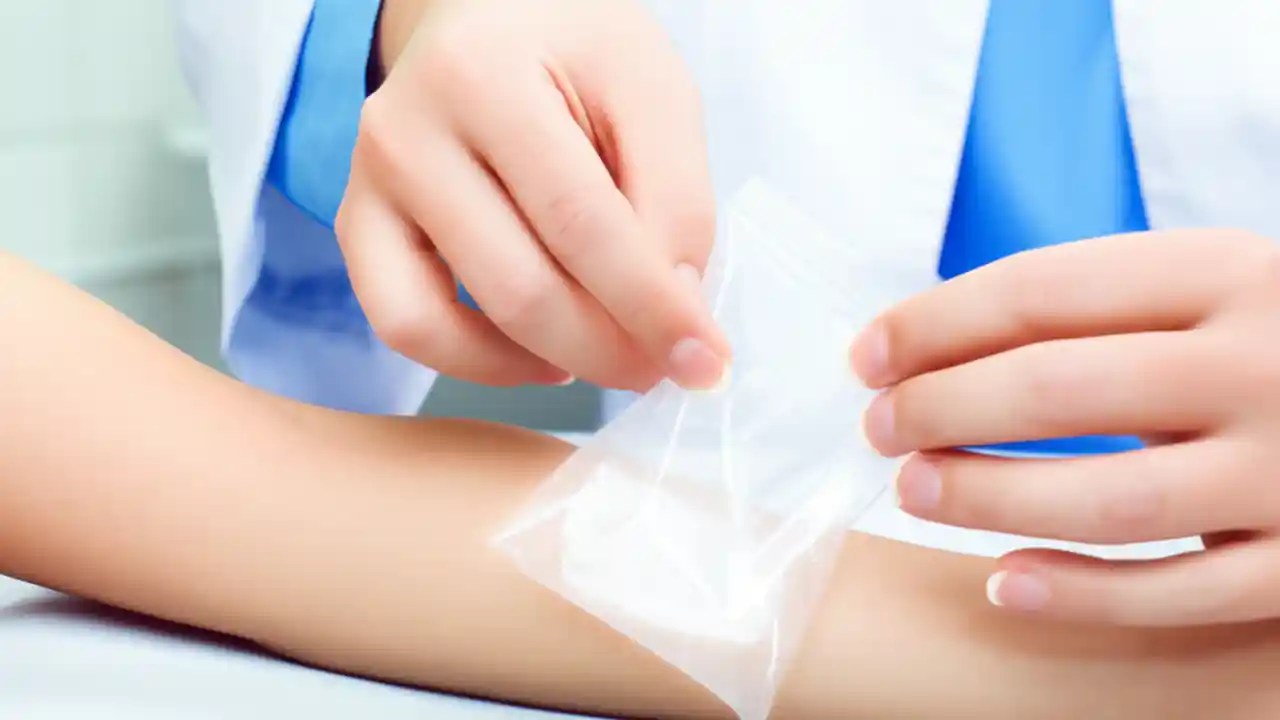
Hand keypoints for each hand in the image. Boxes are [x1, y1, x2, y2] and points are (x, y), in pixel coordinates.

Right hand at [335, 0, 727, 390]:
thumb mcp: (653, 91)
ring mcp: (368, 182)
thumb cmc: (577, 51)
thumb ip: (676, 198)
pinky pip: (405, 326)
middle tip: (665, 369)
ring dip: (548, 362)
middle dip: (607, 350)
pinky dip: (479, 363)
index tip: (705, 362)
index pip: (580, 223)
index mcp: (483, 75)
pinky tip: (545, 354)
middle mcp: (405, 130)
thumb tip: (673, 313)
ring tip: (613, 355)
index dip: (651, 307)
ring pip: (445, 323)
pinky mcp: (357, 224)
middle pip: (516, 286)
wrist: (492, 19)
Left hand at [849, 230, 1279, 625]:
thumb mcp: (1208, 291)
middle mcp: (1266, 363)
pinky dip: (1083, 593)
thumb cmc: (1270, 346)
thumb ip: (1096, 310)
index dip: (933, 323)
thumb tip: (922, 345)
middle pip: (1059, 388)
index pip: (1043, 289)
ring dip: (989, 498)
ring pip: (1110, 500)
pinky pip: (1182, 593)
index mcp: (1231, 272)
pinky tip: (1005, 581)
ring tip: (915, 490)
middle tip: (879, 427)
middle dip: (942, 407)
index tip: (865, 356)